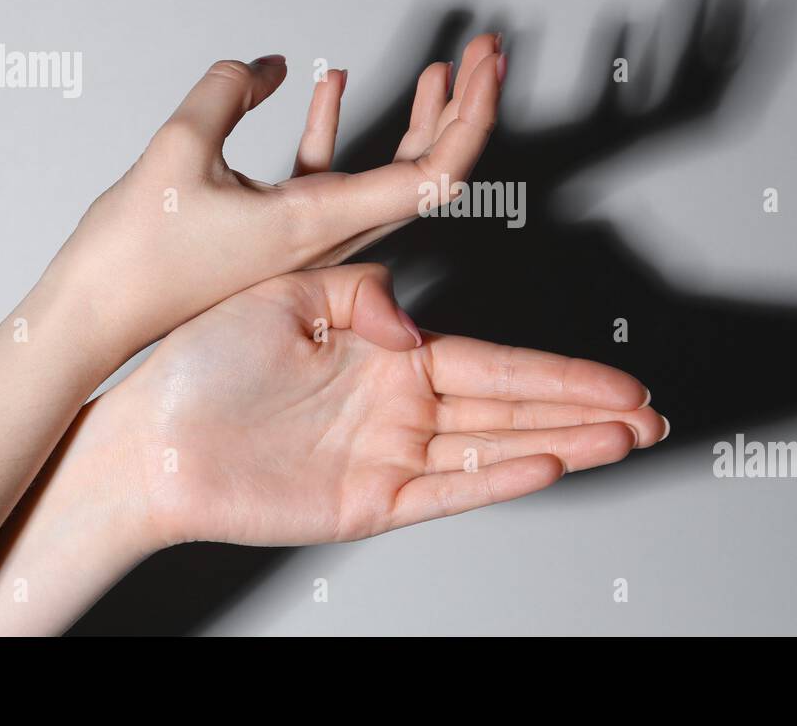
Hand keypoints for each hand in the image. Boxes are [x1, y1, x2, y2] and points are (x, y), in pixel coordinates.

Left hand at [0, 264, 665, 632]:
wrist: (146, 432)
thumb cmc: (203, 360)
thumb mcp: (290, 294)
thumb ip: (366, 299)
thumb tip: (419, 327)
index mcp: (389, 357)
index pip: (495, 364)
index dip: (559, 371)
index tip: (616, 376)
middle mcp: (399, 409)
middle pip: (512, 410)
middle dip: (584, 411)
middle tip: (651, 414)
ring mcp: (387, 458)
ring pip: (493, 450)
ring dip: (562, 443)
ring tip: (626, 438)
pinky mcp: (365, 502)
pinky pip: (444, 491)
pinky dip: (498, 479)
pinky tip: (550, 467)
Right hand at [49, 35, 505, 358]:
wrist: (92, 317)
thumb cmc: (133, 254)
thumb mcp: (178, 149)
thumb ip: (228, 90)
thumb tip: (270, 67)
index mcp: (324, 221)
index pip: (434, 174)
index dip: (471, 117)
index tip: (486, 65)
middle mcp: (331, 234)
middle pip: (429, 170)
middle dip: (465, 108)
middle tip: (485, 52)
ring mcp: (309, 233)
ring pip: (389, 173)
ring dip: (420, 120)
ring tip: (440, 69)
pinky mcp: (278, 229)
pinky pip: (332, 173)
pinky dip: (341, 127)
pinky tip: (332, 82)